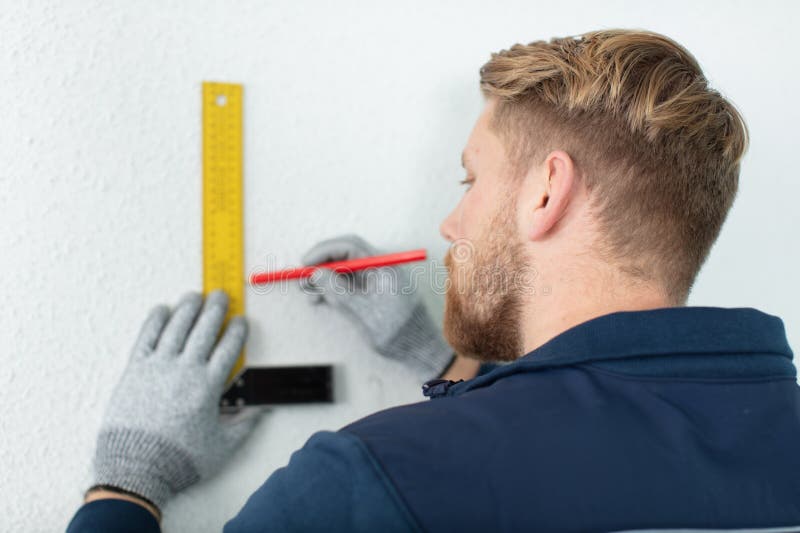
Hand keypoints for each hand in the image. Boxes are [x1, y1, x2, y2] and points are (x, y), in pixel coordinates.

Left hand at [89, 290, 266, 512]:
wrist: (136, 469)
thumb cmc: (178, 460)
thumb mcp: (221, 447)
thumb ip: (244, 426)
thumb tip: (261, 413)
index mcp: (208, 387)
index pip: (229, 348)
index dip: (237, 331)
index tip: (241, 322)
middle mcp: (185, 370)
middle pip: (204, 329)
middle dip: (216, 309)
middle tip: (221, 296)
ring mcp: (158, 367)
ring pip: (177, 327)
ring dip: (188, 308)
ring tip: (194, 296)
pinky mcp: (135, 370)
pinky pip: (147, 337)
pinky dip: (155, 320)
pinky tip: (162, 310)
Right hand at [299, 234, 453, 380]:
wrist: (419, 350)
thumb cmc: (396, 332)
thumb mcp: (362, 312)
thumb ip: (338, 291)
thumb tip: (316, 272)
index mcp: (383, 267)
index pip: (350, 246)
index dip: (324, 251)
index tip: (305, 263)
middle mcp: (380, 269)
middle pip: (346, 256)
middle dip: (321, 266)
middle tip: (301, 280)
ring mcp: (377, 281)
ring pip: (345, 271)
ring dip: (325, 280)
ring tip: (308, 294)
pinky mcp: (374, 293)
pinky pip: (350, 284)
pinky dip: (334, 289)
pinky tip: (321, 298)